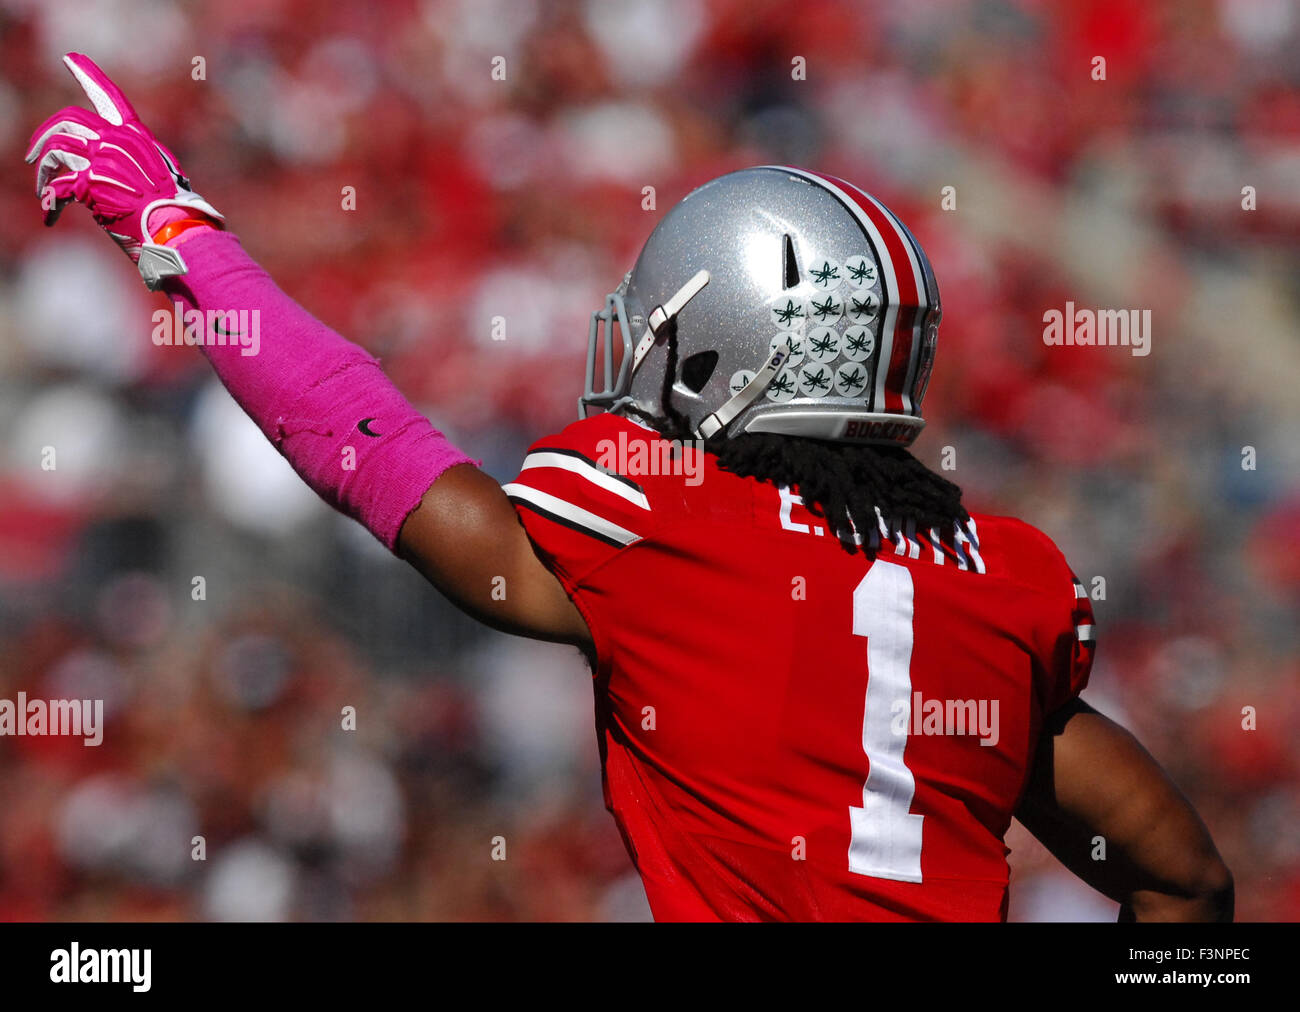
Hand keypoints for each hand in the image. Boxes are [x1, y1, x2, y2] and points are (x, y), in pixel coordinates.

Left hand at [25, 52, 223, 288]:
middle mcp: (117, 139)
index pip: (110, 97)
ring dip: (44, 170)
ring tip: (43, 188)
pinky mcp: (89, 181)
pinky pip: (57, 187)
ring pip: (55, 148)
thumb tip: (113, 166)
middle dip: (44, 136)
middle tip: (34, 156)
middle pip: (68, 119)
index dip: (89, 75)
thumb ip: (136, 161)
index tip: (70, 58)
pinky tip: (51, 216)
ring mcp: (102, 158)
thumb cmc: (173, 212)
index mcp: (137, 136)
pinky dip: (50, 203)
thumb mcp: (161, 176)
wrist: (176, 228)